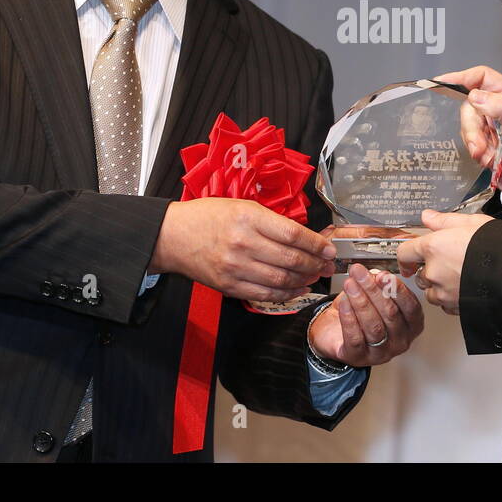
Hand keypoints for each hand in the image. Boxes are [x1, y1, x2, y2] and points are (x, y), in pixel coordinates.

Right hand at [152, 198, 335, 303]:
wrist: (172, 236)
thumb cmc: (208, 216)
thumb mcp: (242, 206)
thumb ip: (272, 221)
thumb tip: (304, 237)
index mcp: (249, 218)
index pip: (293, 234)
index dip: (316, 244)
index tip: (329, 249)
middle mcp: (244, 243)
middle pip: (291, 259)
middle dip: (316, 264)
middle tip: (327, 265)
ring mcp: (236, 267)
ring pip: (281, 280)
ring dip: (304, 280)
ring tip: (315, 276)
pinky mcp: (229, 286)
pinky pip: (265, 295)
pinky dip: (285, 294)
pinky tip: (296, 289)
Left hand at [308, 263, 423, 366]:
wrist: (335, 331)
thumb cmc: (361, 314)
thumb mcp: (374, 295)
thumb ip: (379, 284)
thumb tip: (377, 275)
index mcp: (411, 325)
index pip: (411, 307)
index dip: (397, 290)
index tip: (383, 275)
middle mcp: (400, 341)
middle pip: (390, 314)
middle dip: (373, 290)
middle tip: (360, 274)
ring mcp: (381, 353)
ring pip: (373, 326)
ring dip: (360, 302)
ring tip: (350, 285)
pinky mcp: (359, 358)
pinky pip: (355, 338)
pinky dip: (349, 318)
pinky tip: (344, 303)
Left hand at [396, 209, 492, 314]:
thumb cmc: (498, 246)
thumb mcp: (472, 222)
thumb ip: (444, 221)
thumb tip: (428, 217)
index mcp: (433, 247)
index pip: (404, 253)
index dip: (407, 255)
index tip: (410, 258)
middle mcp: (434, 272)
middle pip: (419, 275)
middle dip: (430, 270)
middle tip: (450, 262)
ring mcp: (444, 292)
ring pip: (431, 292)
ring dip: (439, 287)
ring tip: (460, 276)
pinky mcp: (455, 307)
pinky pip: (445, 306)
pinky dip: (451, 299)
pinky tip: (465, 288)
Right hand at [436, 65, 501, 198]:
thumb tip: (475, 96)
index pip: (482, 77)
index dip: (461, 78)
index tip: (442, 82)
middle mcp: (500, 109)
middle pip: (470, 108)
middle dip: (472, 130)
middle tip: (480, 148)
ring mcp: (493, 128)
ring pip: (469, 129)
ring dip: (478, 147)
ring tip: (493, 160)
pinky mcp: (488, 147)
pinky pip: (473, 147)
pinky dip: (483, 158)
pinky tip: (499, 166)